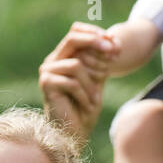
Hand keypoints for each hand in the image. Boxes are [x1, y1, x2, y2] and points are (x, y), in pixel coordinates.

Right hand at [39, 23, 115, 142]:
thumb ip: (103, 59)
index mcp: (63, 55)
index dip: (95, 32)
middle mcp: (52, 60)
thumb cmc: (86, 106)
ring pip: (75, 64)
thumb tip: (116, 41)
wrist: (75, 132)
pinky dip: (84, 94)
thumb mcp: (98, 78)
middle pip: (72, 38)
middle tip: (113, 52)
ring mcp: (47, 72)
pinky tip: (88, 105)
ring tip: (96, 98)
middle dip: (95, 42)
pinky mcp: (46, 84)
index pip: (76, 31)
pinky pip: (72, 82)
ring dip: (91, 81)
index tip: (115, 43)